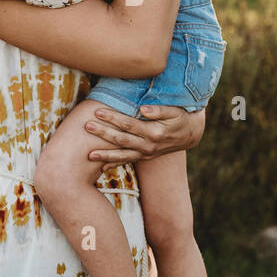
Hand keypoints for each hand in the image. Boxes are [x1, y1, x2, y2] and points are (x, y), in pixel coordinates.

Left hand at [84, 105, 204, 166]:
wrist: (190, 134)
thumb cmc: (180, 117)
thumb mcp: (174, 111)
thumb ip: (159, 110)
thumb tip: (143, 108)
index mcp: (154, 132)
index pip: (128, 124)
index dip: (113, 118)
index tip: (98, 111)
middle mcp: (149, 146)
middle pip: (121, 139)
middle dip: (103, 133)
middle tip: (87, 126)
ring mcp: (146, 153)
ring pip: (122, 155)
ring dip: (105, 155)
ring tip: (89, 155)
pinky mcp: (145, 157)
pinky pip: (127, 161)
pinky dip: (114, 164)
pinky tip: (101, 167)